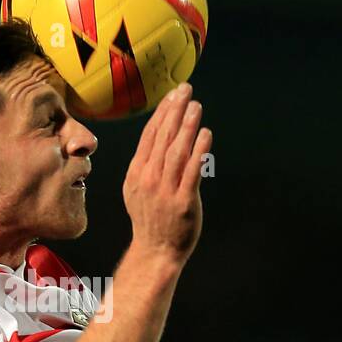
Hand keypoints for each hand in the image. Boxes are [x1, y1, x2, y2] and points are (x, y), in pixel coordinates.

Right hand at [123, 82, 211, 264]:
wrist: (156, 251)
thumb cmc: (150, 219)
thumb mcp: (137, 189)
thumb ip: (147, 164)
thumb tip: (160, 137)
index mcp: (137, 173)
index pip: (150, 136)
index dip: (162, 113)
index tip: (173, 95)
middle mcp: (149, 179)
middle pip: (162, 138)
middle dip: (175, 111)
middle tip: (186, 91)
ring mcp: (165, 191)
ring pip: (176, 152)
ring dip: (187, 126)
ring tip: (196, 106)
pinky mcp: (183, 202)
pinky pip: (191, 172)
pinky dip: (199, 151)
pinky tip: (205, 134)